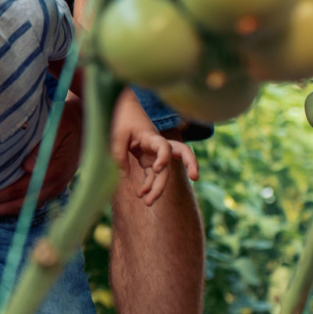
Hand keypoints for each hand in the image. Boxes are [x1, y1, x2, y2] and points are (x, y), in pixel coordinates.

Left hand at [0, 95, 84, 216]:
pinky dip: (5, 207)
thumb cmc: (67, 120)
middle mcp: (54, 186)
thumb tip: (27, 167)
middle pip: (18, 204)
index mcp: (55, 171)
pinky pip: (25, 205)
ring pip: (21, 208)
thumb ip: (44, 143)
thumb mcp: (58, 124)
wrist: (87, 124)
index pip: (21, 189)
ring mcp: (53, 191)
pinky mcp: (49, 190)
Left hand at [111, 90, 198, 205]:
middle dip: (191, 164)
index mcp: (152, 137)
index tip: (157, 168)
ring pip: (164, 172)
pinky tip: (140, 195)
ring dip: (158, 188)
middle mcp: (158, 146)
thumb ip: (118, 154)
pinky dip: (148, 186)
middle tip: (195, 177)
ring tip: (148, 203)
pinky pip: (153, 175)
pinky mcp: (149, 160)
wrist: (125, 111)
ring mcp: (155, 154)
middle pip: (181, 154)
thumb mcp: (116, 134)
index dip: (164, 157)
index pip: (165, 147)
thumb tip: (123, 176)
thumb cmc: (122, 120)